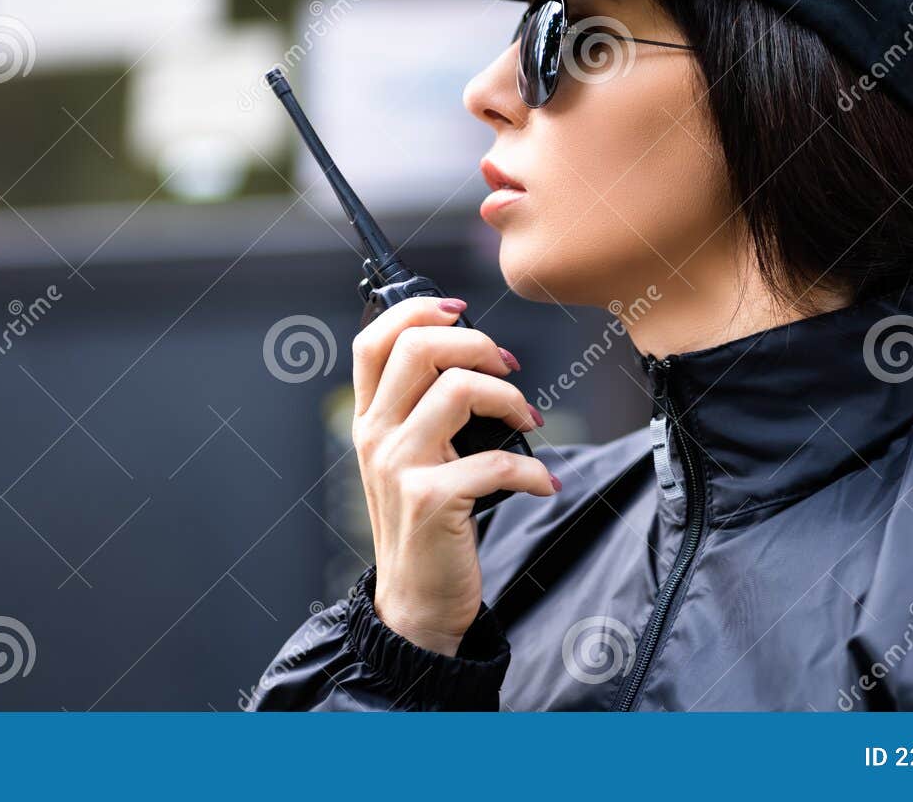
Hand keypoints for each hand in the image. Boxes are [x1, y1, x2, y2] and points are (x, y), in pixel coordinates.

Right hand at [349, 296, 555, 655]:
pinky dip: (533, 468)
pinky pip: (495, 460)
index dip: (418, 311)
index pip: (374, 340)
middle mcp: (375, 435)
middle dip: (477, 345)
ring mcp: (399, 467)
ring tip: (529, 419)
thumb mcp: (410, 457)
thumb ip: (422, 409)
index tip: (462, 312)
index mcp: (369, 418)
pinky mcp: (430, 501)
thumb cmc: (426, 522)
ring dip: (510, 398)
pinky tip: (543, 482)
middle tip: (509, 368)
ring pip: (459, 390)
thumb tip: (476, 356)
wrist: (417, 602)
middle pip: (417, 349)